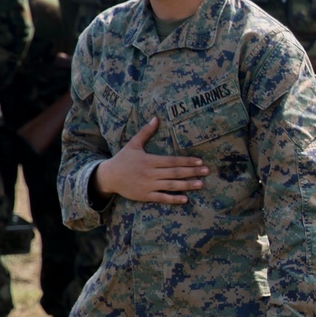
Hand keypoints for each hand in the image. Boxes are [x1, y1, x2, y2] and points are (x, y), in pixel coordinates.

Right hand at [88, 117, 208, 202]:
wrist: (108, 176)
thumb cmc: (123, 159)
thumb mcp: (133, 144)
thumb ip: (146, 132)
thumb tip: (156, 118)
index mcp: (149, 160)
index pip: (172, 161)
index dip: (186, 161)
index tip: (200, 161)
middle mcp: (150, 173)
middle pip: (175, 173)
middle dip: (192, 172)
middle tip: (207, 171)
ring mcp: (148, 185)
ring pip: (171, 185)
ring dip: (187, 185)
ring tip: (201, 184)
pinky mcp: (145, 196)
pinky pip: (162, 198)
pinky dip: (173, 199)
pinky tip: (186, 199)